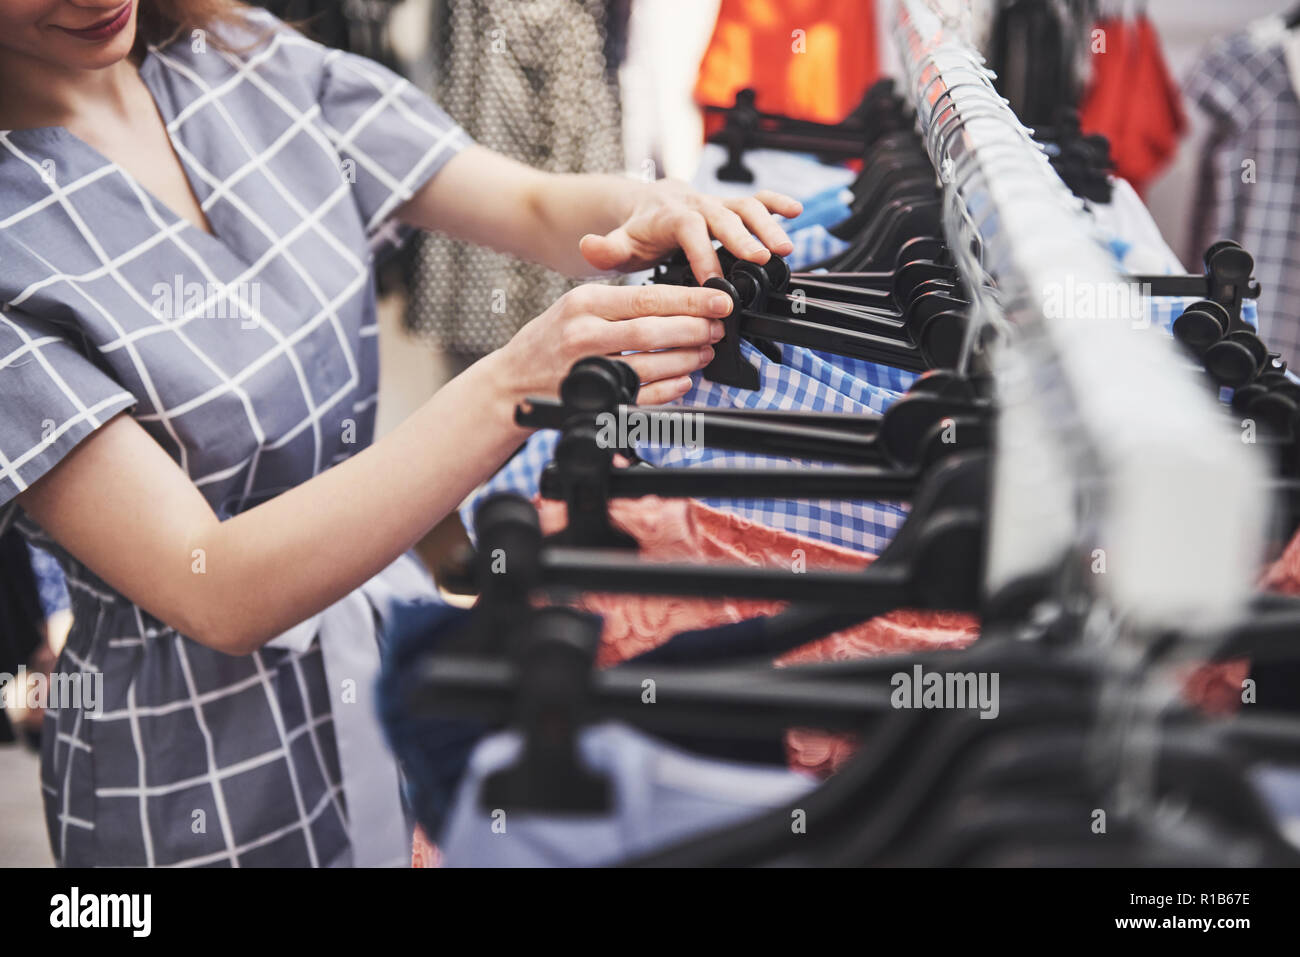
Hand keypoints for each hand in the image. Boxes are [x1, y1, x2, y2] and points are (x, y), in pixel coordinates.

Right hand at [491, 282, 732, 409]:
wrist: (511, 383)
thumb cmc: (549, 341)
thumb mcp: (576, 306)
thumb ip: (620, 303)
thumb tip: (677, 302)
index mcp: (585, 303)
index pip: (649, 297)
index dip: (692, 300)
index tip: (721, 299)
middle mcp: (584, 333)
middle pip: (654, 330)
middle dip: (695, 329)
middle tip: (718, 328)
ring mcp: (588, 369)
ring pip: (651, 364)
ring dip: (687, 359)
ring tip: (706, 351)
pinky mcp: (592, 398)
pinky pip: (640, 396)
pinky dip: (668, 389)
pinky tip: (684, 380)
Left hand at [579, 180, 803, 283]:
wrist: (645, 207)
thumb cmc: (635, 233)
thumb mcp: (616, 245)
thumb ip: (606, 249)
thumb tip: (590, 246)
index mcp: (669, 216)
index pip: (688, 230)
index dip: (702, 253)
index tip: (714, 282)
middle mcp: (696, 204)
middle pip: (723, 215)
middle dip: (744, 236)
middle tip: (763, 259)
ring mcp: (716, 204)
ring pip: (746, 206)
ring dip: (768, 224)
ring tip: (785, 249)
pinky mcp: (731, 206)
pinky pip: (756, 200)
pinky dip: (777, 203)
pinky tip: (796, 212)